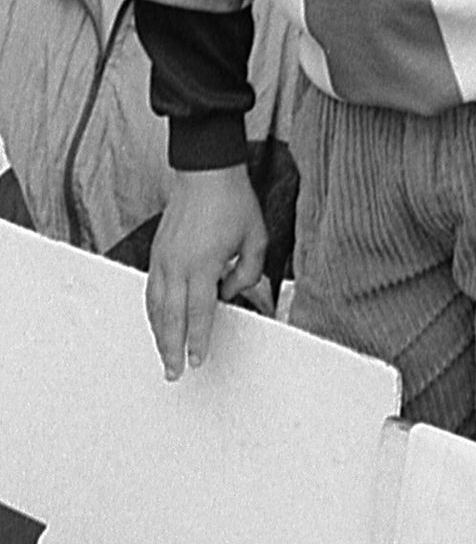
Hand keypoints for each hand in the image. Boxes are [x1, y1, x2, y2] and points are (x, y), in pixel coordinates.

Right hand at [147, 168, 269, 379]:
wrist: (206, 172)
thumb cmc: (233, 202)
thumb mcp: (256, 238)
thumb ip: (248, 272)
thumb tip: (229, 293)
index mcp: (203, 263)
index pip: (199, 312)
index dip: (198, 339)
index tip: (198, 359)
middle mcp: (177, 264)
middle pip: (171, 317)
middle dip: (172, 348)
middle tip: (174, 371)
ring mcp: (163, 258)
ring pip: (155, 306)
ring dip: (158, 334)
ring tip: (164, 354)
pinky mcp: (156, 252)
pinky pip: (150, 290)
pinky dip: (152, 312)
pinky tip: (157, 322)